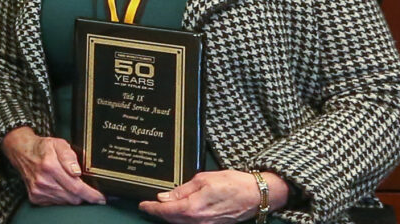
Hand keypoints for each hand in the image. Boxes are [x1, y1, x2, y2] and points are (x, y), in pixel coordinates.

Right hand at [1, 126, 103, 205]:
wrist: (21, 152)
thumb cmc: (42, 147)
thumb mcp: (59, 143)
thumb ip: (69, 156)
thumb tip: (77, 172)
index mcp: (50, 166)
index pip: (77, 187)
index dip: (92, 195)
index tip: (101, 198)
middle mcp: (43, 181)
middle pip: (73, 198)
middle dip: (84, 195)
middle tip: (88, 189)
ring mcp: (38, 191)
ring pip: (66, 202)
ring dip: (72, 196)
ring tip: (70, 184)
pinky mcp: (35, 197)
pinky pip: (56, 204)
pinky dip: (62, 198)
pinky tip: (60, 188)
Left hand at [139, 169, 282, 222]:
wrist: (257, 195)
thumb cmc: (232, 183)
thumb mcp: (203, 179)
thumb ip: (182, 190)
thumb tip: (164, 197)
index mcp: (194, 208)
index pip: (166, 211)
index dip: (152, 208)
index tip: (142, 204)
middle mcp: (199, 221)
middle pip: (172, 220)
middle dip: (159, 213)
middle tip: (149, 205)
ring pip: (181, 223)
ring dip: (170, 216)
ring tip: (161, 207)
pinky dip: (182, 219)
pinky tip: (178, 211)